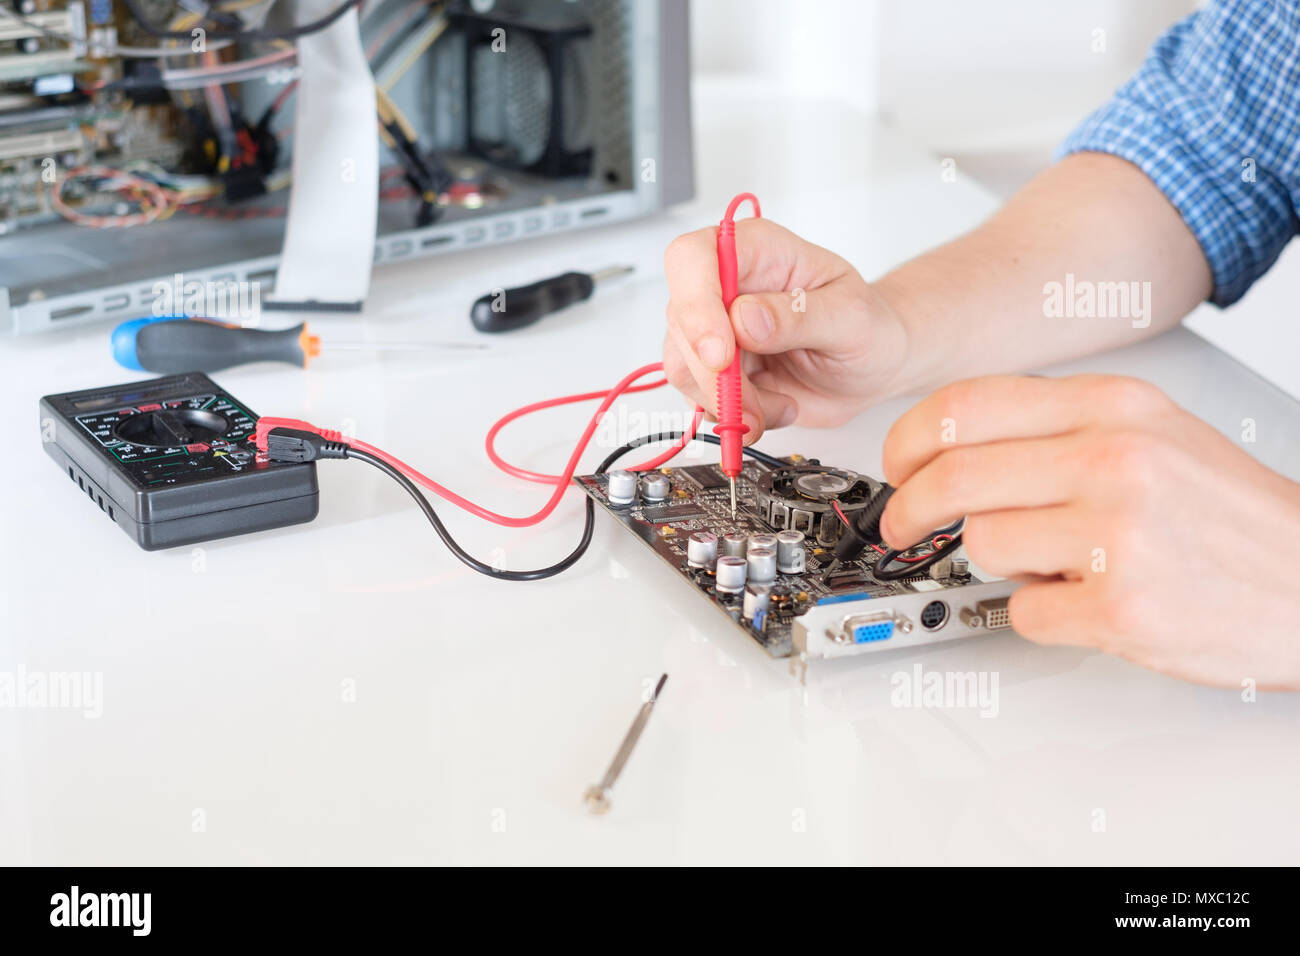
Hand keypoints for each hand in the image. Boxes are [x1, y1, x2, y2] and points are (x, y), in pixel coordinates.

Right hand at [662, 218, 909, 440]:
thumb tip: (744, 319)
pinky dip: (737, 415)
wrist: (872, 365)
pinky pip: (700, 397)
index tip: (720, 354)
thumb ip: (798, 316)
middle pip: (681, 322)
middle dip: (717, 377)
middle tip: (756, 407)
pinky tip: (776, 407)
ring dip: (730, 402)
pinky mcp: (712, 368)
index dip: (696, 304)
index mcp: (757, 250)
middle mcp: (725, 283)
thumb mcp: (850, 317)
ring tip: (782, 405)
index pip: (693, 258)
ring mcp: (713, 327)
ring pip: (683, 366)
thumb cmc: (867, 327)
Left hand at [880, 374, 1299, 689]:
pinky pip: (1024, 611)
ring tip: (1061, 562)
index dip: (906, 441)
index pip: (963, 405)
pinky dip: (1043, 614)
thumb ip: (1053, 427)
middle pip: (952, 476)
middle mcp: (1114, 458)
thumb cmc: (1227, 512)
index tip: (897, 467)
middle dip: (910, 508)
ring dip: (1004, 564)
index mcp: (1113, 406)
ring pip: (983, 545)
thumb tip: (947, 444)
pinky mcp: (1122, 606)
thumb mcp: (1150, 431)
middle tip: (905, 527)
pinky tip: (1089, 600)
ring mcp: (1118, 533)